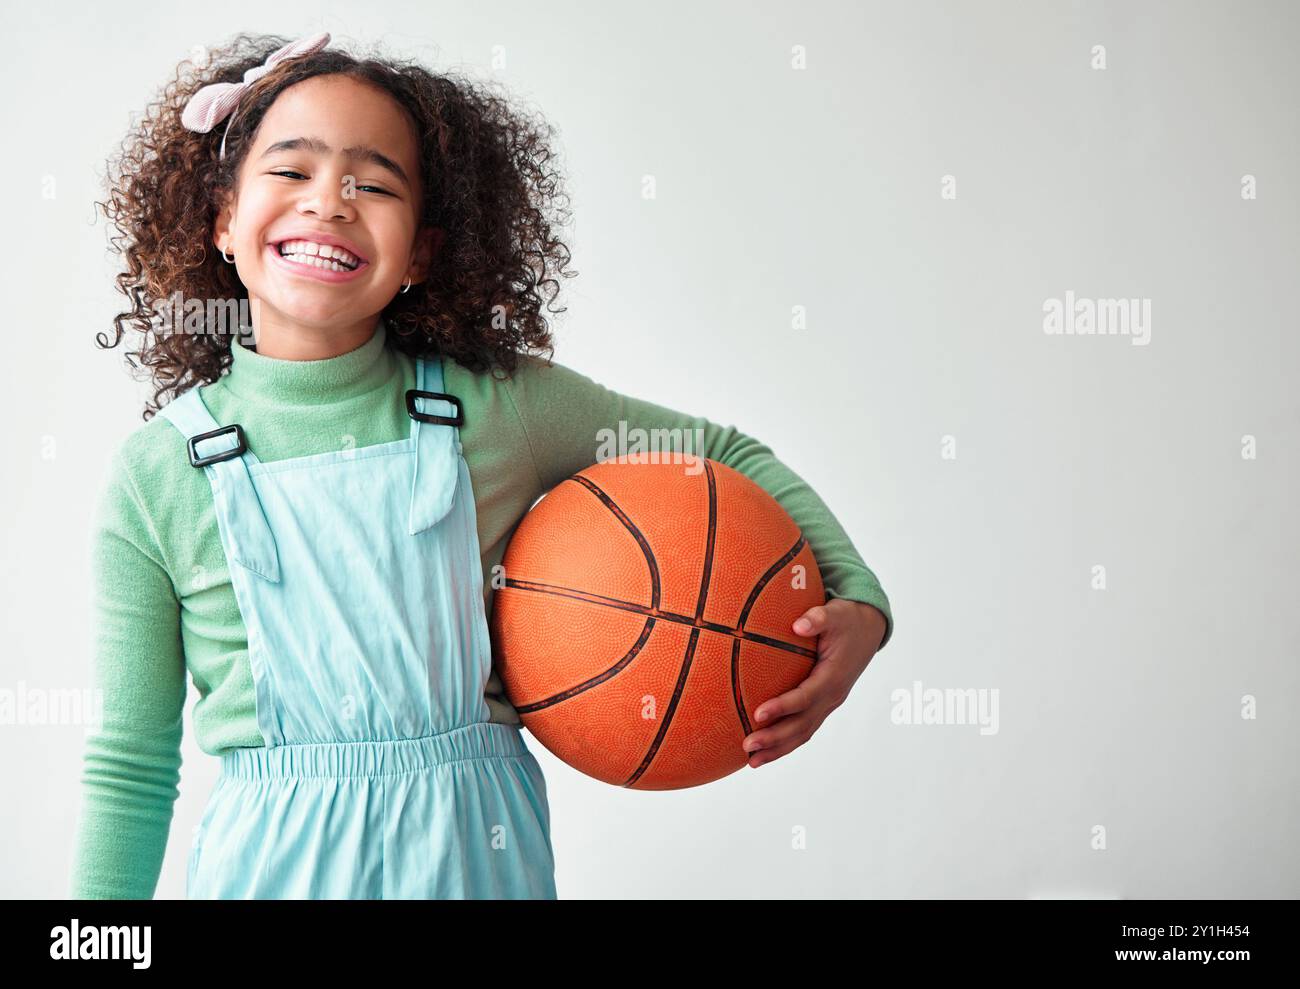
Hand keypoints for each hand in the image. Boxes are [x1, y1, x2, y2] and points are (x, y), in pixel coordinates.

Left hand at [742, 599, 886, 768]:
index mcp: (833, 677)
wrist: (867, 630)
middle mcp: (832, 696)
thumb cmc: (846, 619)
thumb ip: (818, 618)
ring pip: (803, 733)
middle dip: (774, 738)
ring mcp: (828, 704)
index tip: (757, 713)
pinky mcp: (823, 705)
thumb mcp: (836, 613)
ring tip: (751, 761)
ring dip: (777, 748)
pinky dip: (785, 743)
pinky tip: (763, 751)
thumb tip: (798, 625)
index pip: (805, 697)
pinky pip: (803, 728)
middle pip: (802, 724)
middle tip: (747, 744)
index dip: (783, 707)